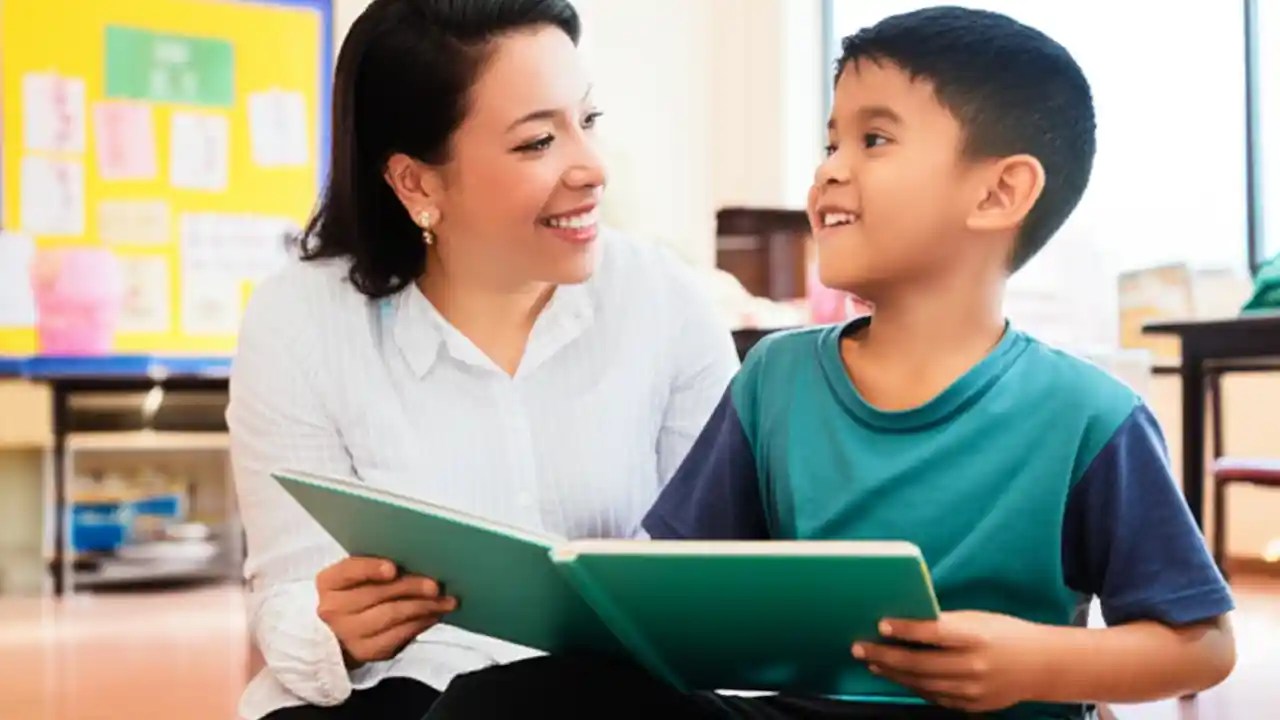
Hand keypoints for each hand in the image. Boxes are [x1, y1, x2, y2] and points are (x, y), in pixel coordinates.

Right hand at [316, 557, 457, 666]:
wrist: (335, 634)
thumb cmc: (353, 595)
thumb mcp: (355, 578)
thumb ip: (376, 567)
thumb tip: (417, 560)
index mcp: (329, 582)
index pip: (349, 571)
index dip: (371, 569)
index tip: (393, 568)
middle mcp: (332, 608)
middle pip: (376, 594)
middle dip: (410, 587)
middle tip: (435, 585)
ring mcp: (347, 633)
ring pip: (391, 616)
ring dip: (423, 607)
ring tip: (444, 601)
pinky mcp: (365, 652)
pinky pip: (397, 636)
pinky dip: (419, 623)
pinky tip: (433, 615)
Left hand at [852, 611, 1051, 712]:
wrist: (1040, 665)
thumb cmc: (1004, 634)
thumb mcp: (978, 620)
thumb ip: (945, 623)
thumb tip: (907, 621)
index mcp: (975, 637)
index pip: (933, 633)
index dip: (905, 629)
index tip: (881, 624)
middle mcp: (973, 666)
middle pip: (920, 664)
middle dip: (885, 656)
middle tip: (859, 648)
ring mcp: (972, 690)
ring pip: (922, 683)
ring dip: (892, 673)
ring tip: (872, 662)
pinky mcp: (971, 705)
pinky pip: (934, 696)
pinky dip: (914, 686)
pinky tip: (898, 677)